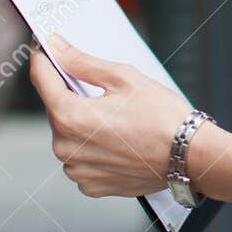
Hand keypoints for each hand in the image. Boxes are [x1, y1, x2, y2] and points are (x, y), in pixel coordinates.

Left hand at [29, 33, 193, 199]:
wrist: (190, 157)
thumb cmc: (164, 118)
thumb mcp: (124, 78)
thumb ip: (82, 63)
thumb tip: (56, 47)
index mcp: (71, 118)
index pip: (42, 79)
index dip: (44, 58)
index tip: (46, 47)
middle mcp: (67, 148)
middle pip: (57, 110)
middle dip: (73, 96)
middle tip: (105, 91)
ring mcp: (78, 170)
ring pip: (69, 136)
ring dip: (83, 124)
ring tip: (117, 120)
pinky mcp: (91, 185)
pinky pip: (81, 159)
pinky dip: (93, 148)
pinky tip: (118, 141)